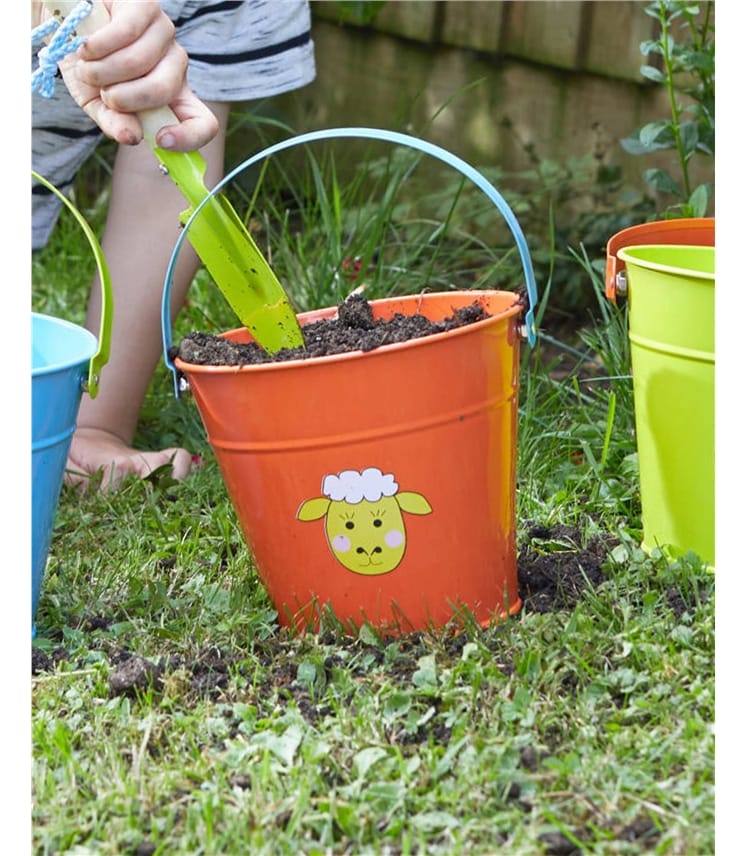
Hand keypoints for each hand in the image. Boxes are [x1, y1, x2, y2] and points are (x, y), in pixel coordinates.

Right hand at [55, 0, 218, 150]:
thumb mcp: (96, 103)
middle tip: (104, 92)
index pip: (203, 123)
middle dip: (124, 98)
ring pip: (139, 61)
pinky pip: (125, 32)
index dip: (191, 137)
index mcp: (173, 97)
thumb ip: (114, 123)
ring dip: (101, 71)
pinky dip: (97, 46)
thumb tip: (130, 137)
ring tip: (88, 66)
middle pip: (164, 89)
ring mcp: (164, 33)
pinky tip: (87, 47)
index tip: (161, 140)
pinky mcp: (145, 6)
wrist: (64, 26)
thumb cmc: (86, 67)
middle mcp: (175, 64)